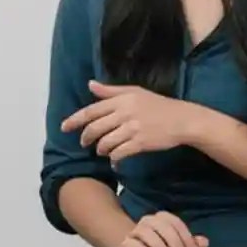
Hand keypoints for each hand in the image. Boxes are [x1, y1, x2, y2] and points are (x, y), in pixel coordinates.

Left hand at [61, 81, 199, 162]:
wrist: (182, 120)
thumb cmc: (157, 105)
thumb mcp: (134, 92)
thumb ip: (110, 91)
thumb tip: (90, 84)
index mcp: (121, 100)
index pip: (92, 111)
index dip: (75, 120)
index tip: (64, 127)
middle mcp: (125, 113)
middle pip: (95, 128)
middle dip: (86, 138)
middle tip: (84, 143)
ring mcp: (133, 129)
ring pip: (105, 142)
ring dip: (101, 149)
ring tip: (103, 150)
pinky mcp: (141, 143)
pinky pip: (120, 153)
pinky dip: (114, 159)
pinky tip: (115, 161)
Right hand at [117, 211, 208, 246]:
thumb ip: (191, 244)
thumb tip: (203, 242)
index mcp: (162, 219)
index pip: (176, 223)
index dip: (187, 240)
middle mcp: (148, 221)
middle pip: (163, 226)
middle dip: (176, 244)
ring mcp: (135, 231)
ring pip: (147, 233)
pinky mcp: (125, 244)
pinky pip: (132, 244)